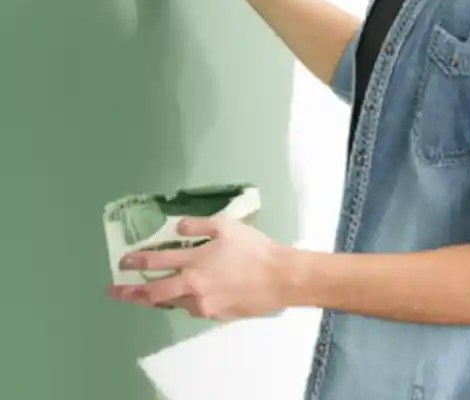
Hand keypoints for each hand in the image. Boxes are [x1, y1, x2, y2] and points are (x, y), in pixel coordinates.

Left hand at [108, 216, 293, 321]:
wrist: (281, 278)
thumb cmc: (255, 249)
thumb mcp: (228, 227)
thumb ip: (199, 226)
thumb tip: (177, 228)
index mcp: (194, 264)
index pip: (156, 263)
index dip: (136, 262)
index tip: (122, 262)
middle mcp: (193, 288)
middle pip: (153, 294)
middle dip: (130, 293)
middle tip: (116, 291)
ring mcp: (204, 305)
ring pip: (174, 303)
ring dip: (160, 299)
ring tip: (151, 295)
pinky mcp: (216, 315)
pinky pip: (195, 308)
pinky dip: (188, 301)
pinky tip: (192, 296)